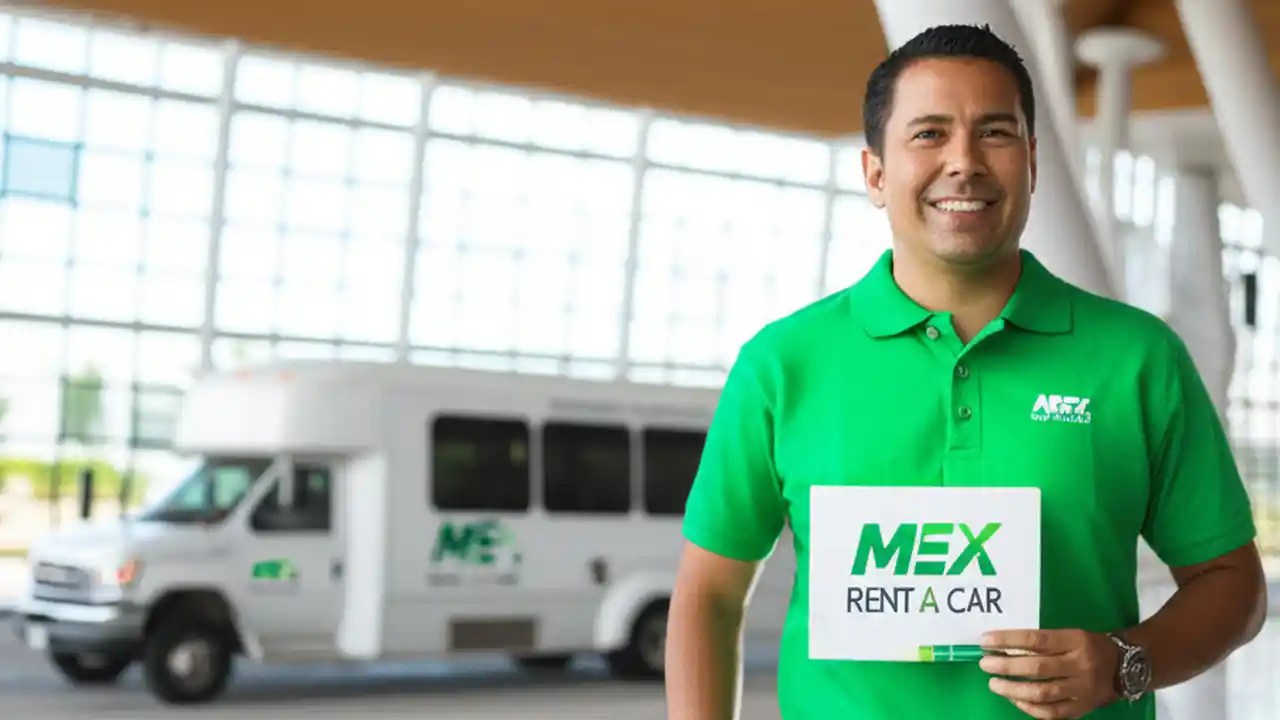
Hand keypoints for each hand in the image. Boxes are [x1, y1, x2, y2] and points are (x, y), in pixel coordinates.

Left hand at [978, 629, 1121, 718]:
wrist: (1126, 666)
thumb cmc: (1089, 646)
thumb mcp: (1071, 635)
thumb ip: (1043, 641)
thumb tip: (1003, 646)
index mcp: (1075, 640)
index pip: (1036, 639)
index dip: (1008, 640)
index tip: (985, 641)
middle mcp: (1079, 664)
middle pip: (1037, 668)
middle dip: (1006, 667)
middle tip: (986, 664)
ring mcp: (1082, 689)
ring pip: (1043, 693)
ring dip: (1013, 690)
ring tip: (994, 684)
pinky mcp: (1083, 707)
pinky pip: (1053, 712)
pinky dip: (1031, 708)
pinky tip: (1015, 700)